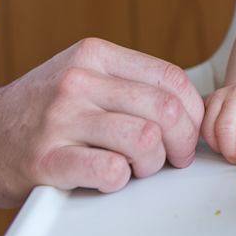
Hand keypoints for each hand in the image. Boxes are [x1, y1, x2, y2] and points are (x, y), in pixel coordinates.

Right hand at [0, 38, 203, 206]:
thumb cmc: (42, 110)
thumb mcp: (83, 74)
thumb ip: (130, 81)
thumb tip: (189, 105)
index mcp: (95, 55)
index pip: (170, 77)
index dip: (193, 109)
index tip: (192, 129)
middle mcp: (78, 81)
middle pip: (164, 108)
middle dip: (182, 140)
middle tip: (175, 157)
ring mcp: (61, 119)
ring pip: (144, 138)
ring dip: (152, 162)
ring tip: (138, 167)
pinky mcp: (46, 160)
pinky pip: (110, 170)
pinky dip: (120, 180)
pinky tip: (109, 178)